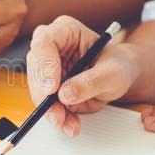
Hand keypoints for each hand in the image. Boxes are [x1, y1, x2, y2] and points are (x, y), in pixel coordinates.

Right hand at [27, 16, 135, 136]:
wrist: (118, 78)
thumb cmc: (118, 67)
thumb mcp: (114, 74)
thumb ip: (92, 82)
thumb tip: (66, 94)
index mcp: (66, 30)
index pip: (45, 42)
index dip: (45, 65)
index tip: (52, 89)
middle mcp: (51, 45)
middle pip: (36, 67)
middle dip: (44, 95)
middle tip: (57, 114)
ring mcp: (46, 66)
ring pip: (37, 89)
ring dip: (50, 110)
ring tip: (69, 123)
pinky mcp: (47, 85)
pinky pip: (44, 103)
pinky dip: (56, 116)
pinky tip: (69, 124)